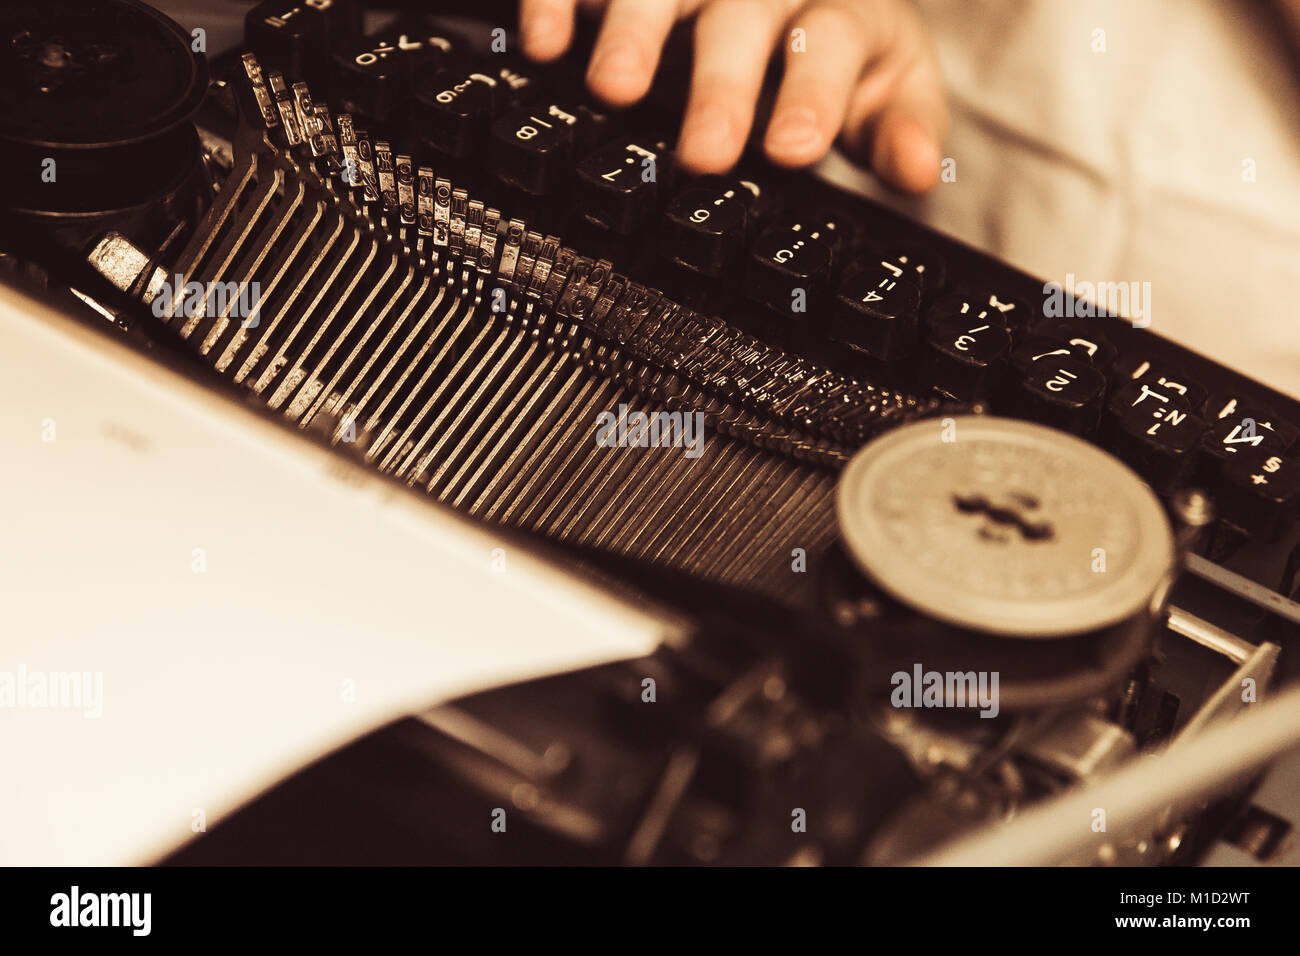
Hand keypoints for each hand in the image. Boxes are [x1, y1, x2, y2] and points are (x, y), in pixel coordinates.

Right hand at [519, 0, 947, 193]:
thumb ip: (899, 126)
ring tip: (614, 89)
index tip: (792, 149)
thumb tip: (919, 173)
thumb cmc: (833, 38)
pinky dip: (562, 2)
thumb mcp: (884, 80)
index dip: (812, 94)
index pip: (830, 42)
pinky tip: (544, 44)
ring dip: (635, 32)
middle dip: (723, 84)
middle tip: (706, 150)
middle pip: (743, 18)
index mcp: (835, 11)